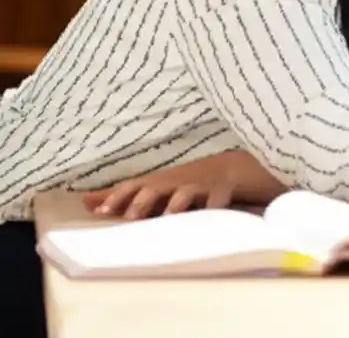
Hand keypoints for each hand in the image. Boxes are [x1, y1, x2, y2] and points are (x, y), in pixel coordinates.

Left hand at [82, 150, 287, 219]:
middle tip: (132, 217)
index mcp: (156, 183)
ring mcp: (198, 187)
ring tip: (170, 216)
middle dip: (143, 202)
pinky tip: (211, 215)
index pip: (132, 188)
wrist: (226, 170)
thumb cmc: (179, 184)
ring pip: (186, 193)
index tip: (103, 211)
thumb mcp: (150, 187)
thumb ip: (119, 196)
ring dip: (177, 204)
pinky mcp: (221, 192)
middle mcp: (174, 183)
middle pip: (155, 189)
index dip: (118, 198)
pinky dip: (215, 206)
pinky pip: (219, 200)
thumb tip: (84, 202)